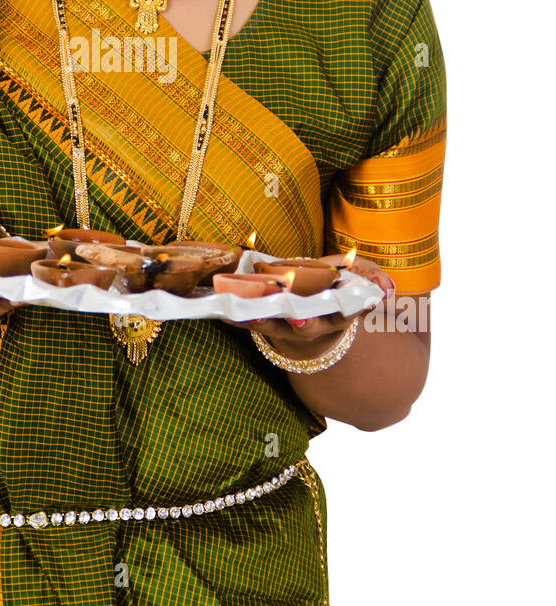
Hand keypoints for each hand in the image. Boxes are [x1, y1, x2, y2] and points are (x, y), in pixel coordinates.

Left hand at [221, 252, 393, 348]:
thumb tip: (388, 287)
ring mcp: (284, 328)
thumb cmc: (331, 290)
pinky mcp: (261, 324)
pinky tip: (217, 308)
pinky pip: (245, 322)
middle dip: (301, 322)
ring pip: (270, 326)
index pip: (348, 310)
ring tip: (242, 312)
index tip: (354, 304)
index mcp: (338, 313)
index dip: (353, 308)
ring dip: (256, 320)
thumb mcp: (355, 280)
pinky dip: (232, 316)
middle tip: (295, 316)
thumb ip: (369, 278)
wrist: (307, 317)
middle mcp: (312, 325)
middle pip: (306, 325)